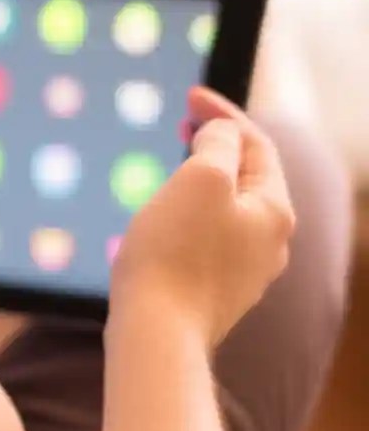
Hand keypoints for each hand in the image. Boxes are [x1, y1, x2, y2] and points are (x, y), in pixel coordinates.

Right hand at [110, 87, 295, 348]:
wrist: (156, 333)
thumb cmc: (175, 254)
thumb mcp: (201, 179)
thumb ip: (218, 146)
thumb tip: (221, 137)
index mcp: (274, 210)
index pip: (257, 145)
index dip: (224, 114)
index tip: (190, 97)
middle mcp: (269, 244)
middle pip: (248, 179)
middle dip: (216, 148)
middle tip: (184, 127)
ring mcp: (243, 273)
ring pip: (227, 212)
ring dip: (202, 184)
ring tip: (171, 172)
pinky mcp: (213, 295)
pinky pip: (208, 242)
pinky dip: (190, 219)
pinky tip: (162, 225)